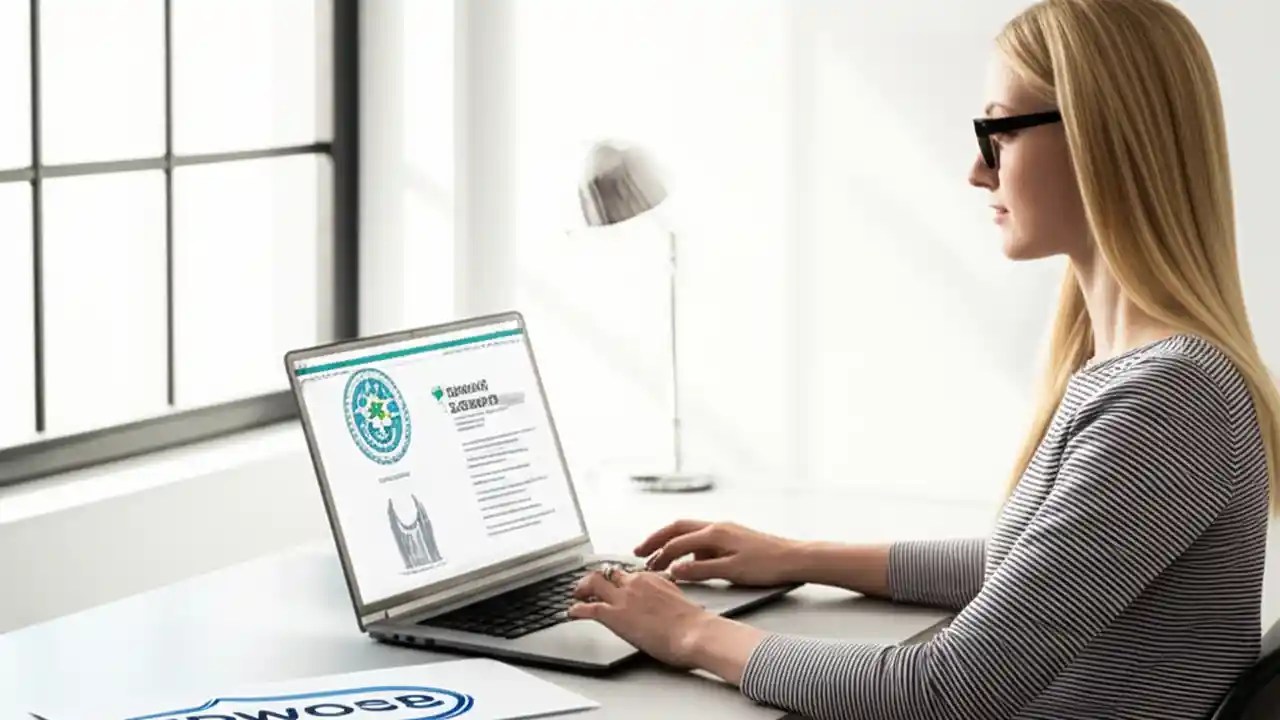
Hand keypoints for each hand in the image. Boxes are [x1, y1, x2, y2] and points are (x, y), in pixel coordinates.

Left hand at [567, 566, 713, 667]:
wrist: (693, 632)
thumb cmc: (692, 622)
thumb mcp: (678, 600)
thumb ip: (666, 596)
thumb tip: (665, 603)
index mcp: (651, 578)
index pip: (627, 573)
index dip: (616, 579)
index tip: (613, 583)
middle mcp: (635, 583)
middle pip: (608, 573)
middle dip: (595, 578)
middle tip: (588, 586)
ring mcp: (623, 598)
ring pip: (594, 583)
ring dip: (582, 588)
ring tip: (576, 595)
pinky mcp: (614, 615)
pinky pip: (588, 608)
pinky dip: (576, 609)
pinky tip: (571, 612)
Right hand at [635, 519, 798, 585]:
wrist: (794, 558)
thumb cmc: (767, 564)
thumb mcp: (731, 571)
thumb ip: (700, 571)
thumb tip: (675, 571)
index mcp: (715, 533)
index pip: (678, 542)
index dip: (659, 553)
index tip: (646, 565)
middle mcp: (717, 527)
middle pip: (678, 528)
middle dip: (657, 539)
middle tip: (640, 551)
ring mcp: (724, 532)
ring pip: (689, 534)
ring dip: (672, 545)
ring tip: (659, 560)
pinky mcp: (731, 539)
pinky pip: (702, 542)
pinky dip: (688, 550)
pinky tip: (688, 564)